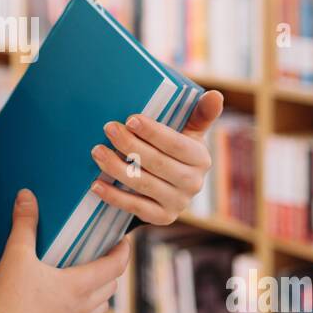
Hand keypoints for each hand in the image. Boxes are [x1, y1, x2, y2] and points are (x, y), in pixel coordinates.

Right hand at [0, 189, 130, 312]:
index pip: (116, 266)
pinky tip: (69, 311)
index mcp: (79, 286)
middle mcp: (83, 309)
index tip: (123, 241)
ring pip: (99, 310)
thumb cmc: (9, 300)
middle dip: (110, 270)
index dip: (123, 252)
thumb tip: (27, 196)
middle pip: (110, 287)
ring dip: (99, 294)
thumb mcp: (15, 256)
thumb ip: (24, 224)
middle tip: (101, 256)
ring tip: (86, 282)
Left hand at [88, 89, 224, 225]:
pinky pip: (135, 207)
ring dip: (116, 168)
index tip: (130, 119)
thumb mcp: (189, 132)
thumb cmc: (175, 150)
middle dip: (130, 145)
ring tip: (97, 151)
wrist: (171, 186)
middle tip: (108, 128)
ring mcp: (178, 203)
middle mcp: (193, 183)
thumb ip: (200, 114)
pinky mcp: (162, 217)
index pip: (176, 144)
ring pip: (143, 184)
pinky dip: (113, 196)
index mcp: (201, 158)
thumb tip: (216, 94)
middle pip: (157, 163)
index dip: (153, 132)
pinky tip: (96, 184)